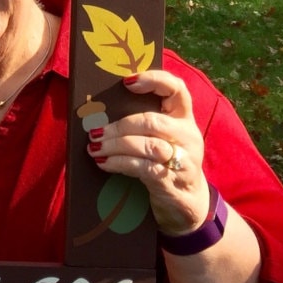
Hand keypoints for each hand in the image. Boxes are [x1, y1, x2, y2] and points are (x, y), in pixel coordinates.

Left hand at [85, 70, 210, 237]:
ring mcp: (184, 159)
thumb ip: (140, 122)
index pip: (176, 88)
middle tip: (95, 132)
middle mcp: (187, 135)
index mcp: (183, 117)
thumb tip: (98, 111)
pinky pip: (144, 167)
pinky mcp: (173, 180)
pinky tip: (104, 163)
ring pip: (147, 145)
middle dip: (118, 126)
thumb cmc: (163, 161)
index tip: (127, 82)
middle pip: (152, 121)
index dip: (154, 80)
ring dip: (115, 145)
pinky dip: (120, 163)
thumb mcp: (159, 138)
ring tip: (95, 148)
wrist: (186, 202)